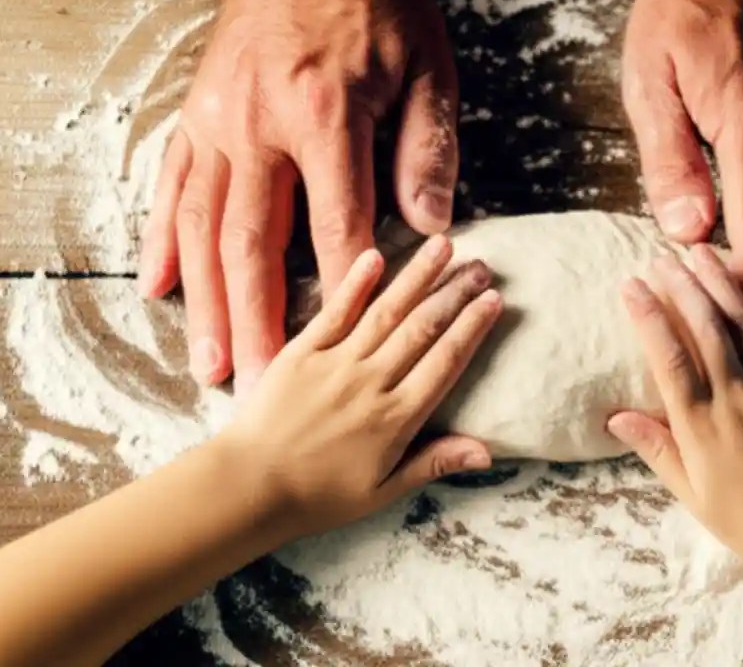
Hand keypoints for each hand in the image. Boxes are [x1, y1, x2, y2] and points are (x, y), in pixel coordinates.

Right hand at [138, 0, 458, 395]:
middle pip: (254, 244)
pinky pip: (171, 188)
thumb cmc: (374, 6)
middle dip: (259, 322)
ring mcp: (218, 125)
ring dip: (207, 301)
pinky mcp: (196, 118)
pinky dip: (163, 241)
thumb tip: (433, 226)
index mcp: (324, 117)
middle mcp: (259, 128)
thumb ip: (427, 149)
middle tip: (262, 384)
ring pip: (203, 228)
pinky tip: (159, 287)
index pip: (336, 225)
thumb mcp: (426, 69)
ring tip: (212, 360)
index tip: (347, 349)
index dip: (344, 291)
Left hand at [222, 240, 500, 538]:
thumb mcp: (383, 492)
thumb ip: (434, 463)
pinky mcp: (301, 353)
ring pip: (386, 311)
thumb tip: (488, 451)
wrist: (247, 487)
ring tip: (442, 246)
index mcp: (396, 419)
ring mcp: (335, 363)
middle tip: (481, 266)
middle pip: (422, 329)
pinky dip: (356, 283)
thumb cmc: (318, 496)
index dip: (472, 328)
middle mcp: (370, 383)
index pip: (445, 362)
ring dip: (417, 276)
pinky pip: (335, 312)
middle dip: (455, 294)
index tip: (495, 300)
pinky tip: (376, 256)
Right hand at [607, 246, 742, 569]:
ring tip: (702, 251)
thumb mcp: (694, 495)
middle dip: (681, 286)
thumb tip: (615, 418)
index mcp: (702, 426)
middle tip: (662, 255)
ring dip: (722, 281)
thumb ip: (657, 450)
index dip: (647, 316)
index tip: (629, 284)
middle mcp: (737, 398)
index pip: (667, 357)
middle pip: (704, 328)